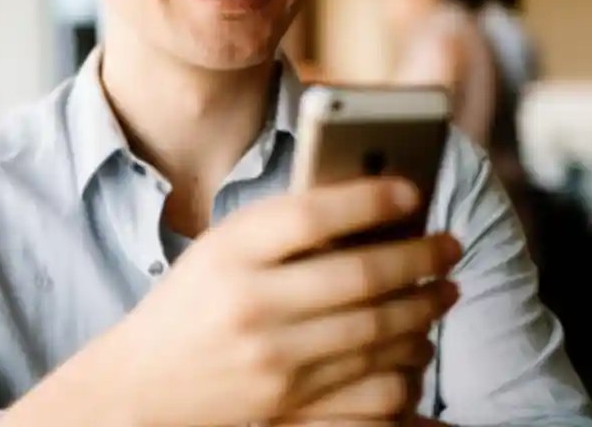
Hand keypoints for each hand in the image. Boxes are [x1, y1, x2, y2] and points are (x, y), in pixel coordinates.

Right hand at [67, 178, 462, 426]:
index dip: (372, 197)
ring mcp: (272, 359)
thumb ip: (285, 227)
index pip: (314, 214)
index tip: (413, 188)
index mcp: (229, 251)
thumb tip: (375, 205)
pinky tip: (417, 341)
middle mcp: (250, 304)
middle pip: (361, 274)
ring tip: (444, 290)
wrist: (141, 386)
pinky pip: (373, 384)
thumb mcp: (221, 249)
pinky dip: (407, 362)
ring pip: (378, 331)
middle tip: (451, 246)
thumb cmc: (193, 303)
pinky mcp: (289, 403)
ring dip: (425, 308)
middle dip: (422, 258)